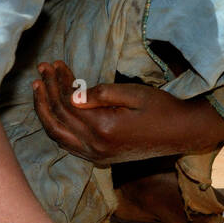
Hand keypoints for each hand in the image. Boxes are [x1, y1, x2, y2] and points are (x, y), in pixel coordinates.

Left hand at [32, 60, 218, 163]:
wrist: (183, 133)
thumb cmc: (163, 108)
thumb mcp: (135, 94)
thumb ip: (103, 94)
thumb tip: (72, 95)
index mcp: (104, 129)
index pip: (68, 103)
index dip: (58, 82)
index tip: (55, 63)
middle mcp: (96, 147)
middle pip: (58, 119)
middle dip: (46, 93)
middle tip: (42, 71)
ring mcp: (97, 156)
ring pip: (58, 135)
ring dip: (46, 111)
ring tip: (40, 89)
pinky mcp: (100, 158)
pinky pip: (68, 145)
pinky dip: (56, 127)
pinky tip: (53, 112)